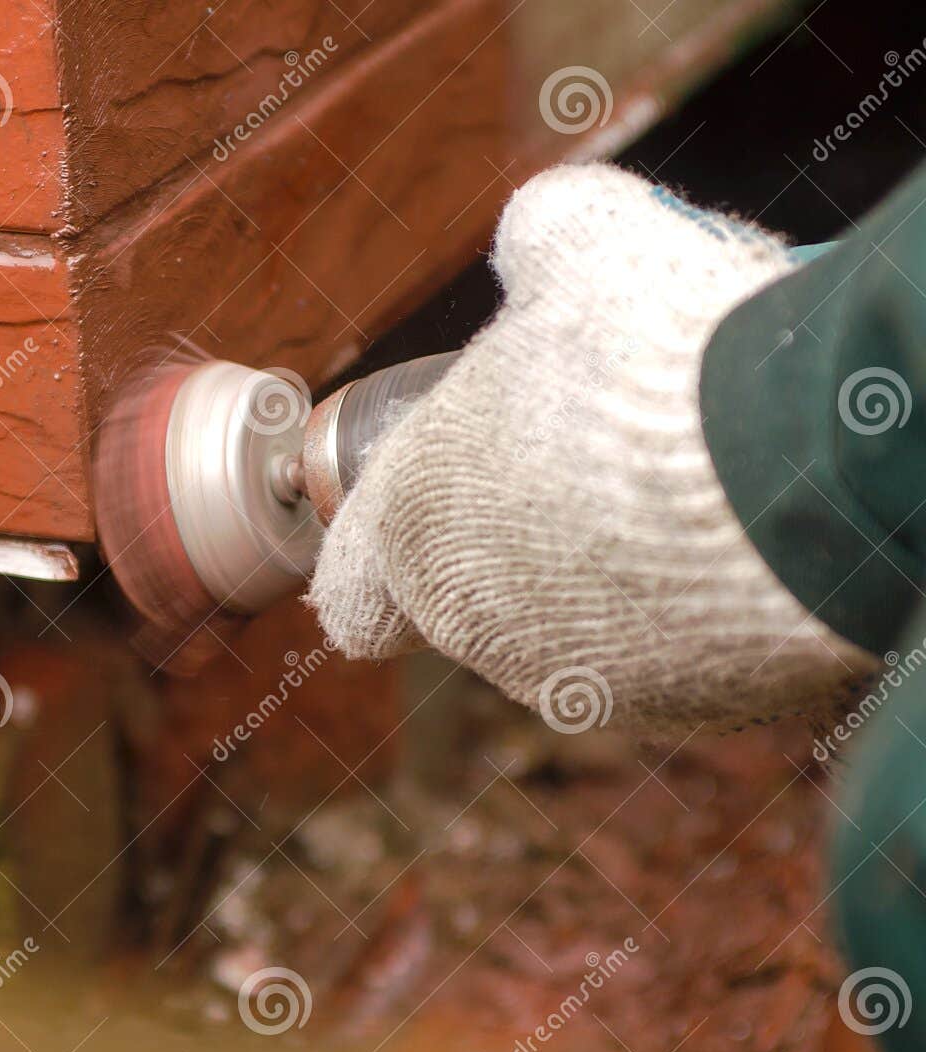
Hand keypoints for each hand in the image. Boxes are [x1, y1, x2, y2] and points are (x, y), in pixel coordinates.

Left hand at [307, 164, 874, 733]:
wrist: (803, 455)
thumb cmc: (660, 345)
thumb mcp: (579, 242)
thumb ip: (533, 241)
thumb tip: (537, 239)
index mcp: (412, 530)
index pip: (350, 593)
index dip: (378, 558)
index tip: (425, 520)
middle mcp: (474, 624)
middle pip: (465, 604)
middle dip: (509, 546)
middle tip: (584, 472)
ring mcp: (575, 677)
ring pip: (564, 637)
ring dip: (595, 583)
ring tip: (672, 500)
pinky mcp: (676, 710)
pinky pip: (663, 663)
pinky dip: (682, 619)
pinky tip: (731, 552)